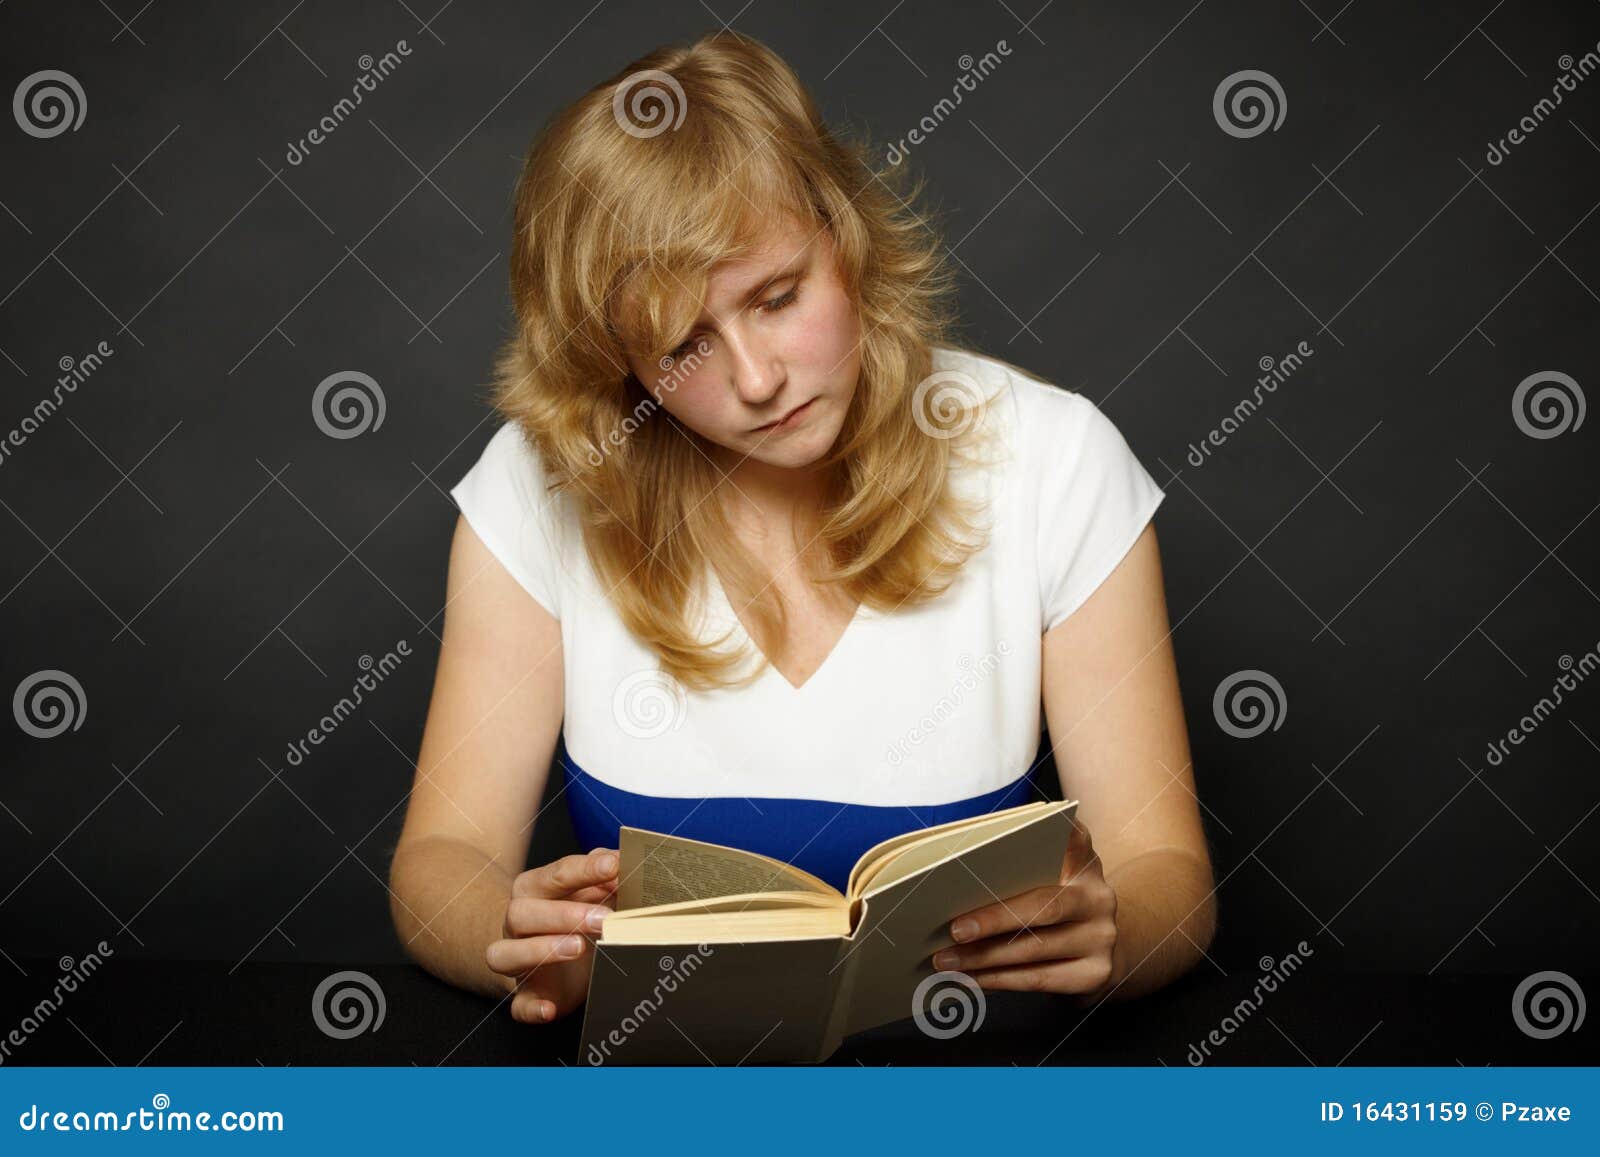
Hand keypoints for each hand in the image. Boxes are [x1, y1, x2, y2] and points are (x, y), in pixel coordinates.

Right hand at [486, 846, 618, 1023]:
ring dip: (541, 950)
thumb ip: (605, 875)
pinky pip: (518, 1004)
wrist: (551, 954)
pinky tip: (548, 1009)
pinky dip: (531, 1009)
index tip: (614, 866)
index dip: (584, 870)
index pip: (554, 874)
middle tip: (604, 918)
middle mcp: (516, 922)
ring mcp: (515, 959)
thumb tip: (622, 861)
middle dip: (564, 914)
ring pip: (506, 954)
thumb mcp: (592, 890)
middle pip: (523, 912)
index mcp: (534, 889)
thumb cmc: (576, 915)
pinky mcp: (525, 994)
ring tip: (578, 948)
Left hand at [930, 817, 1117, 1002]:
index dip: (1058, 832)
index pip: (1075, 839)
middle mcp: (1098, 898)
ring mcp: (1101, 938)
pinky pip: (1039, 979)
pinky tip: (971, 977)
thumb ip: (1021, 869)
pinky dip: (999, 980)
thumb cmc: (1057, 903)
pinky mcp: (1095, 974)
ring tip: (946, 960)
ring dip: (984, 958)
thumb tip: (956, 888)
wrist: (1100, 947)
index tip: (1025, 828)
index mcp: (1084, 863)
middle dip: (994, 920)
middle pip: (1044, 907)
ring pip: (1036, 950)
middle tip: (953, 930)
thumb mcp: (1052, 878)